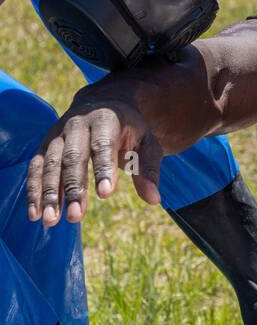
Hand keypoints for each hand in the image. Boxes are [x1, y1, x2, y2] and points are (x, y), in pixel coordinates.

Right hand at [27, 84, 163, 225]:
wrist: (103, 103)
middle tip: (76, 217)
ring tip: (51, 221)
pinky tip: (35, 214)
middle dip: (73, 188)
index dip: (104, 169)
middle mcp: (78, 124)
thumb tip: (154, 199)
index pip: (104, 145)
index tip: (106, 194)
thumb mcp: (146, 143)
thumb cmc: (129, 130)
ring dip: (49, 194)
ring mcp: (58, 134)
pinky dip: (33, 191)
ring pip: (50, 163)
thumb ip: (148, 169)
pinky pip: (35, 168)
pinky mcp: (45, 145)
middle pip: (73, 157)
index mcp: (106, 120)